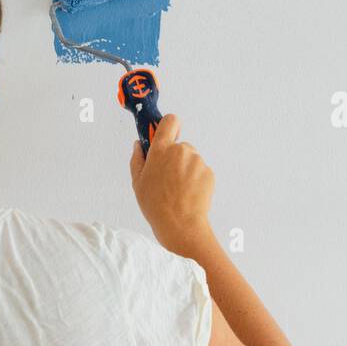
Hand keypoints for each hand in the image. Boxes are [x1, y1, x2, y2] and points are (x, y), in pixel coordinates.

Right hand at [128, 113, 214, 253]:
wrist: (180, 224)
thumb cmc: (156, 205)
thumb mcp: (137, 182)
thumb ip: (137, 159)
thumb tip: (139, 145)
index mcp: (161, 150)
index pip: (170, 121)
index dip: (168, 125)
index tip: (166, 134)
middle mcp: (181, 150)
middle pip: (179, 146)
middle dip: (174, 158)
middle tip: (166, 178)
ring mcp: (197, 161)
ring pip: (190, 160)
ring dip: (185, 170)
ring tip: (177, 191)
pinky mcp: (209, 172)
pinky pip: (200, 171)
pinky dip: (195, 180)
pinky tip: (187, 194)